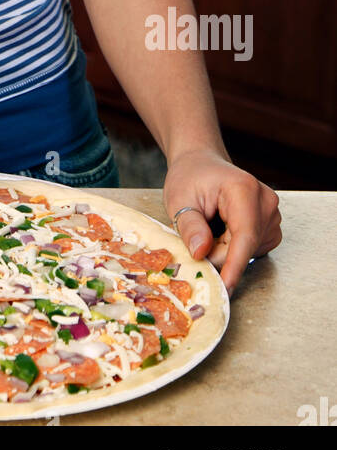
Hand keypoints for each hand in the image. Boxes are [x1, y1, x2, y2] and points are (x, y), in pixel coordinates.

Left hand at [163, 148, 281, 297]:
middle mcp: (265, 201)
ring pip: (250, 250)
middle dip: (219, 255)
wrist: (201, 162)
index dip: (234, 265)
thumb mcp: (179, 199)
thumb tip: (201, 253)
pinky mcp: (270, 224)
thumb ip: (190, 226)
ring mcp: (271, 213)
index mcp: (244, 189)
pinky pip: (254, 248)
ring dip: (226, 250)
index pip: (244, 236)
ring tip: (208, 227)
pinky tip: (221, 230)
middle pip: (246, 246)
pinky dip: (234, 247)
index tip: (224, 287)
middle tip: (194, 242)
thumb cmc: (190, 177)